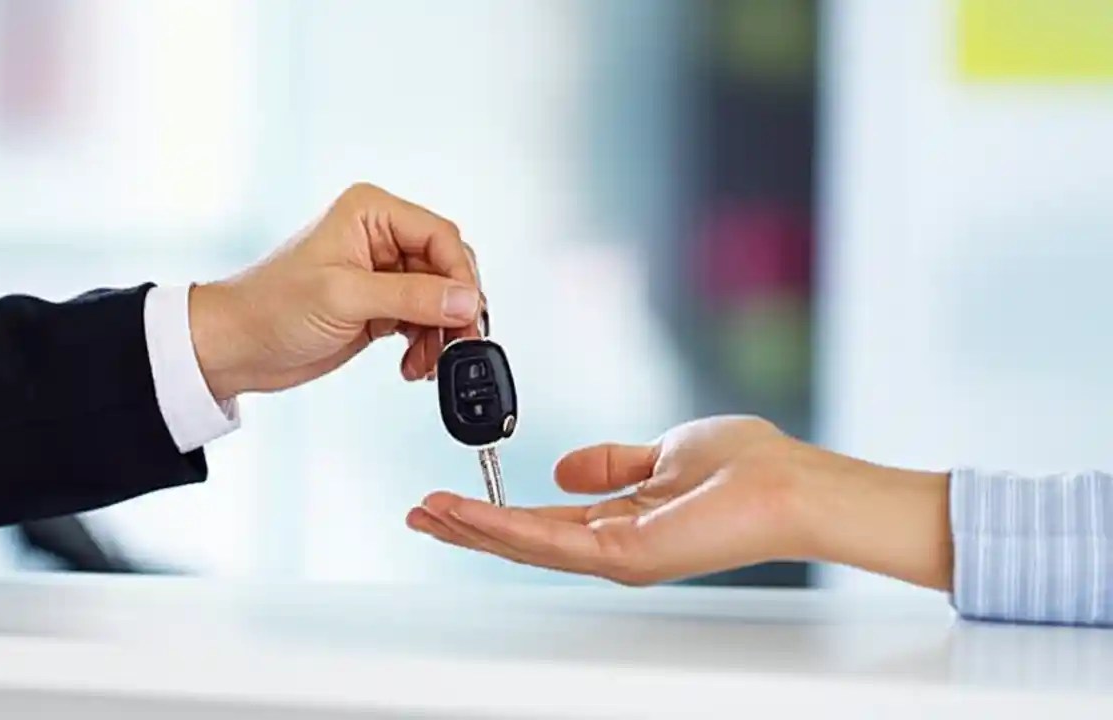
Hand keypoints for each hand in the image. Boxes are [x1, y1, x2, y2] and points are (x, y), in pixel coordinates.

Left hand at [189, 183, 482, 396]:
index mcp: (371, 213)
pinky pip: (423, 321)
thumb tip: (466, 300)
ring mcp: (382, 274)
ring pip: (440, 299)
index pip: (440, 236)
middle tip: (458, 343)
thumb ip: (412, 297)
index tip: (468, 313)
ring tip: (428, 362)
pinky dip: (426, 345)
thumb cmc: (270, 307)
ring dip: (441, 333)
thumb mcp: (346, 297)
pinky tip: (414, 365)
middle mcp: (381, 237)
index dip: (461, 276)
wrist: (237, 347)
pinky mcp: (379, 306)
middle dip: (455, 309)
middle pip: (447, 268)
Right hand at [407, 415, 952, 589]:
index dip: (494, 513)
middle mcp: (612, 547)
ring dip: (472, 530)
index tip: (451, 499)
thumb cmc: (747, 468)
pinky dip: (503, 529)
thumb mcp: (661, 451)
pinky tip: (468, 516)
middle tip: (418, 515)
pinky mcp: (625, 557)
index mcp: (620, 521)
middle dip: (468, 529)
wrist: (791, 485)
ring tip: (427, 514)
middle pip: (523, 541)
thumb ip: (611, 463)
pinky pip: (550, 543)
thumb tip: (564, 469)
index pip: (542, 522)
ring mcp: (617, 557)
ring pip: (527, 546)